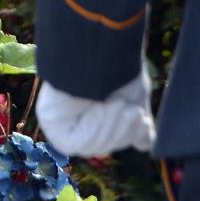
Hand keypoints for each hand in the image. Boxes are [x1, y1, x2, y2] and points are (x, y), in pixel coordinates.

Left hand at [35, 68, 155, 157]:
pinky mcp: (53, 126)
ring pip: (91, 146)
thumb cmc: (118, 70)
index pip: (114, 140)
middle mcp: (78, 121)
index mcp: (95, 114)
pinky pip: (75, 143)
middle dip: (121, 129)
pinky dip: (92, 128)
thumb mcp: (135, 100)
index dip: (129, 134)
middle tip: (130, 110)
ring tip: (115, 103)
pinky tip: (99, 107)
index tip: (144, 119)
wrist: (100, 53)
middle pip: (103, 146)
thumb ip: (136, 125)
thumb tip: (146, 144)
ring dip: (109, 126)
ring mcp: (64, 125)